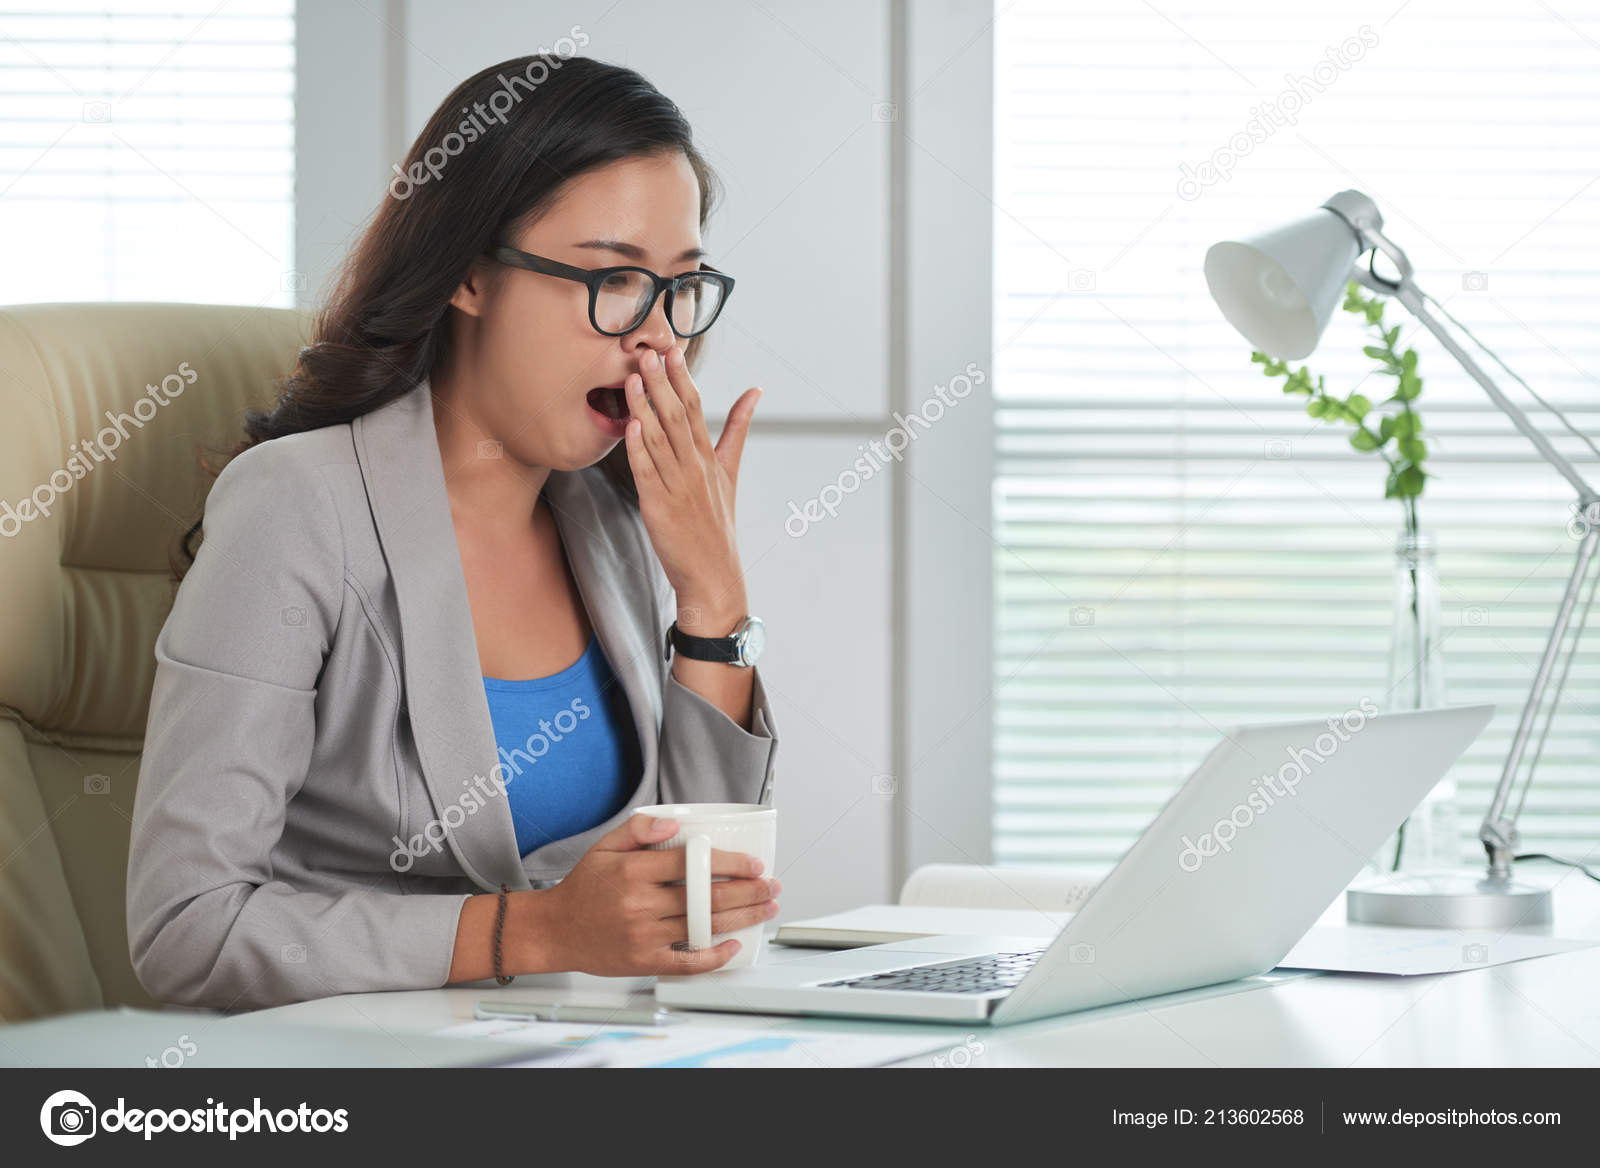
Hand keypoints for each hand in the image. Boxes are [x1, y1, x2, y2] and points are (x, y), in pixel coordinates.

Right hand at [531, 812, 780, 975]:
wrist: (554, 930)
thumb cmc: (584, 888)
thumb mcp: (604, 846)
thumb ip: (638, 829)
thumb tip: (674, 822)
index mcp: (632, 872)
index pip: (692, 864)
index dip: (729, 864)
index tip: (753, 864)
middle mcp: (640, 904)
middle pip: (706, 898)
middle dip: (749, 891)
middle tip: (771, 886)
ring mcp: (643, 936)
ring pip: (704, 927)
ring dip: (743, 918)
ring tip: (766, 908)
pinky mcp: (644, 961)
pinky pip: (687, 962)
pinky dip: (714, 957)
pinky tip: (733, 945)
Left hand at [621, 345, 759, 628]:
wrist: (714, 575)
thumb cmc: (718, 524)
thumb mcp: (731, 471)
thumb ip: (738, 428)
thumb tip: (755, 391)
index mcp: (709, 457)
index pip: (696, 408)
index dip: (682, 378)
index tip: (672, 350)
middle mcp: (694, 467)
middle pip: (677, 417)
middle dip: (662, 382)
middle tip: (649, 351)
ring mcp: (677, 486)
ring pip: (659, 439)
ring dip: (646, 407)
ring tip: (634, 377)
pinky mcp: (659, 506)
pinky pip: (647, 472)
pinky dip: (638, 448)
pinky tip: (631, 426)